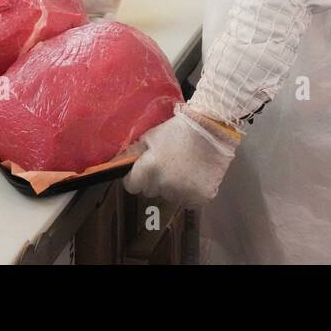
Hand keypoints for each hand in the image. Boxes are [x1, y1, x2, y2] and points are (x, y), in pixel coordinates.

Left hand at [123, 103, 239, 204]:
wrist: (213, 129)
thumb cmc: (179, 130)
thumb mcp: (151, 136)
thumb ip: (133, 152)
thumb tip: (117, 163)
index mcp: (148, 171)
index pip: (131, 186)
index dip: (135, 177)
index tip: (144, 170)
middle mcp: (163, 186)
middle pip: (150, 191)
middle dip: (155, 180)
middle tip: (168, 164)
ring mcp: (183, 194)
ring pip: (170, 196)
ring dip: (173, 186)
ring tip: (185, 167)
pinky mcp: (201, 198)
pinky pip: (189, 200)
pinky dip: (191, 191)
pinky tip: (196, 175)